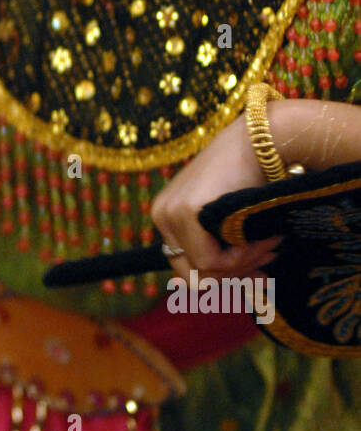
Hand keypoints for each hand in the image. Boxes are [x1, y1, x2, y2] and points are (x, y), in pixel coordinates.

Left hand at [150, 114, 282, 286]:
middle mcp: (162, 214)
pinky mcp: (185, 212)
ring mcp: (170, 212)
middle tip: (267, 262)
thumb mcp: (230, 218)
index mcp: (168, 215)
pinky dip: (241, 257)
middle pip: (192, 276)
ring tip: (269, 244)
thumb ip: (219, 251)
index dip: (225, 278)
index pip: (188, 270)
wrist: (267, 140)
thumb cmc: (256, 177)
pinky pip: (211, 261)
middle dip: (234, 276)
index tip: (259, 274)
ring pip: (203, 272)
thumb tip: (206, 290)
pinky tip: (261, 236)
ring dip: (243, 266)